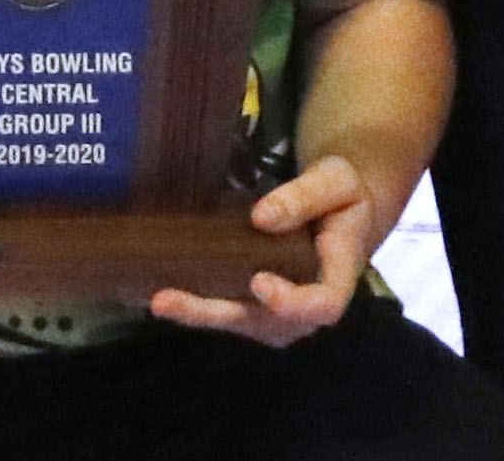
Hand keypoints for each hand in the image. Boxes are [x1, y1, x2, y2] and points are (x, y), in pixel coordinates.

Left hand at [150, 151, 378, 345]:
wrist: (341, 212)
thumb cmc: (343, 195)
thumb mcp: (335, 181)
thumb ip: (304, 197)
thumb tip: (261, 217)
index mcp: (339, 276)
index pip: (323, 305)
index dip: (292, 302)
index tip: (259, 282)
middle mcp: (310, 307)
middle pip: (266, 323)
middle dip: (215, 314)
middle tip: (168, 301)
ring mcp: (284, 314)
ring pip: (242, 323)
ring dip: (199, 314)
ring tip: (160, 301)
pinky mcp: (261, 308)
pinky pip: (231, 313)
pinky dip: (200, 306)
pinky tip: (168, 293)